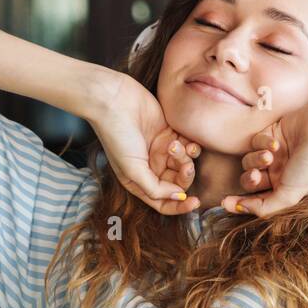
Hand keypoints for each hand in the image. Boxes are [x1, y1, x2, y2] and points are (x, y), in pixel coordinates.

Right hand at [89, 72, 201, 214]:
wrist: (113, 101)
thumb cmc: (117, 136)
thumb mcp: (132, 170)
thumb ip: (155, 189)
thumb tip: (179, 197)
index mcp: (139, 182)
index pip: (163, 202)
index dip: (179, 206)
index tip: (195, 202)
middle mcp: (151, 168)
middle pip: (177, 183)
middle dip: (184, 177)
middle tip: (185, 166)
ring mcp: (160, 151)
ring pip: (184, 164)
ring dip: (186, 158)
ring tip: (175, 145)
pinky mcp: (169, 133)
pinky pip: (188, 146)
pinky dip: (190, 146)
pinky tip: (184, 140)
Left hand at [222, 102, 307, 217]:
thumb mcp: (289, 195)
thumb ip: (264, 207)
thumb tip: (238, 210)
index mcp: (283, 189)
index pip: (255, 199)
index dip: (239, 202)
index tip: (224, 202)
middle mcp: (277, 172)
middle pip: (248, 180)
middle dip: (249, 179)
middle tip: (258, 174)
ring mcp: (273, 153)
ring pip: (248, 160)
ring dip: (256, 159)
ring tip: (271, 155)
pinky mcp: (271, 133)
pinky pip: (254, 141)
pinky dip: (261, 143)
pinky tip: (275, 142)